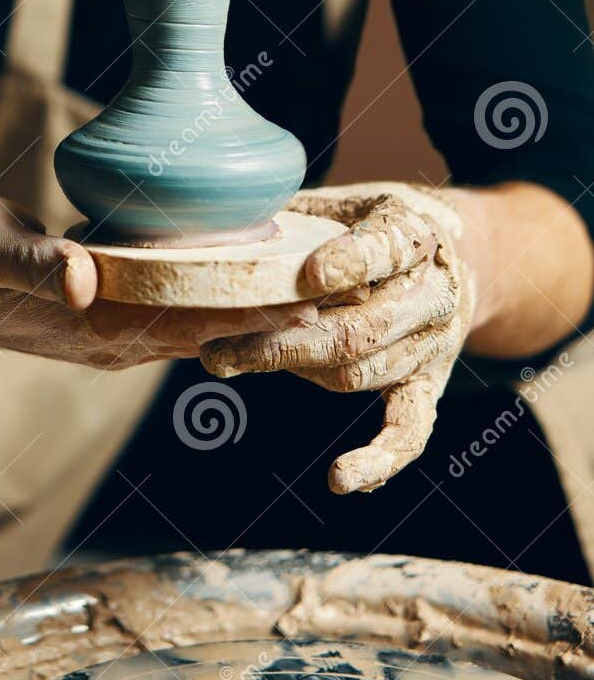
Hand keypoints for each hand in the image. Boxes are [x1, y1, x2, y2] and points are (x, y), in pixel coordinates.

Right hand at [0, 191, 317, 371]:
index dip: (255, 308)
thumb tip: (82, 276)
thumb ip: (28, 261)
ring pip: (208, 325)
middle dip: (280, 312)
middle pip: (217, 329)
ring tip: (332, 284)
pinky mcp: (115, 319)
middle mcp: (117, 339)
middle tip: (355, 284)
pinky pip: (186, 314)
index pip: (195, 320)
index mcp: (94, 323)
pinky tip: (263, 277)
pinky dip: (228, 300)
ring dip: (263, 309)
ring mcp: (117, 335)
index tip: (317, 292)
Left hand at [200, 184, 475, 494]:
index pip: (385, 250)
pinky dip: (379, 460)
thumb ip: (298, 213)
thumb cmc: (378, 222)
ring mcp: (432, 347)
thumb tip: (222, 224)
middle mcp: (432, 294)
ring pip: (361, 374)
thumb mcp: (348, 199)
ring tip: (227, 360)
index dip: (348, 265)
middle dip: (285, 343)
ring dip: (295, 373)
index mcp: (414, 234)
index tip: (308, 276)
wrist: (463, 254)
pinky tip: (340, 480)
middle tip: (217, 350)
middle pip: (359, 330)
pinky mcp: (428, 386)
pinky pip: (410, 431)